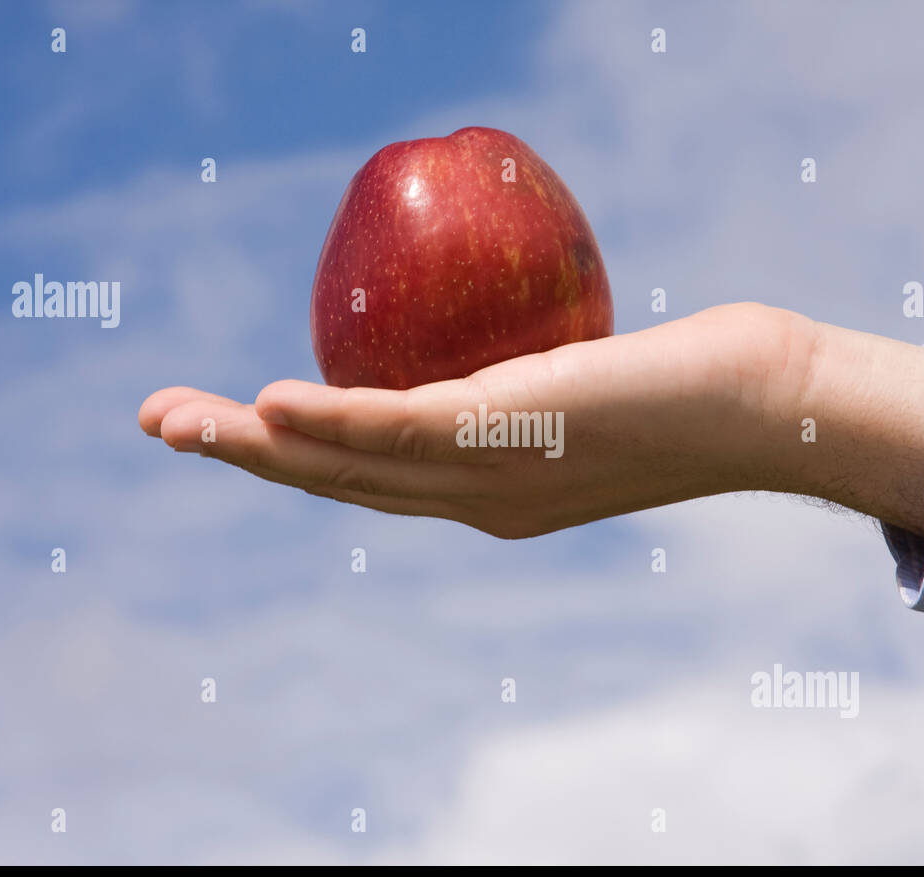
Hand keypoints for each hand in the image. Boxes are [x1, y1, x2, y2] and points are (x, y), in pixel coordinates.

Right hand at [138, 303, 923, 538]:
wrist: (763, 411)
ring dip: (255, 448)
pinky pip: (405, 433)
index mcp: (488, 495)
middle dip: (243, 462)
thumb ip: (530, 376)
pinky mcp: (516, 437)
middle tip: (160, 423)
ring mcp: (494, 479)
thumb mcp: (588, 385)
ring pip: (353, 468)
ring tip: (175, 420)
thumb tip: (503, 327)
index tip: (234, 424)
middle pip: (340, 485)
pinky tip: (268, 403)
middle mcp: (480, 503)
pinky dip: (332, 421)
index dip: (296, 458)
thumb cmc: (685, 382)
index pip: (373, 479)